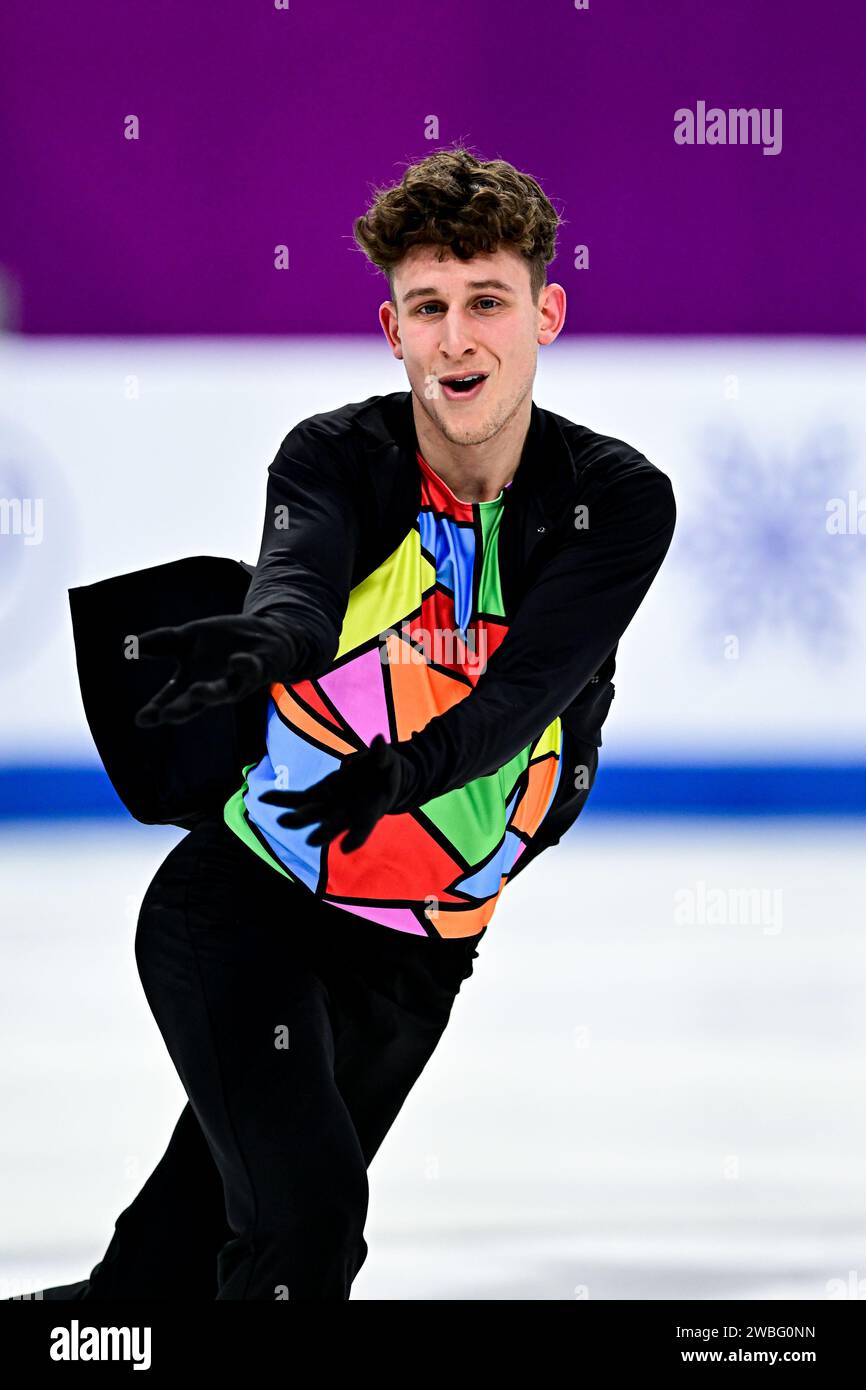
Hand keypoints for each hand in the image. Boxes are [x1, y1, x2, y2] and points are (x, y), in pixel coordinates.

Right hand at [133, 614, 300, 726]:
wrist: (265, 635)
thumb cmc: (224, 641)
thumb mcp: (188, 637)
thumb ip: (160, 643)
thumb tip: (126, 647)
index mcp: (192, 681)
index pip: (169, 699)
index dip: (156, 710)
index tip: (142, 720)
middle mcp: (214, 687)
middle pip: (195, 703)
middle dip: (181, 710)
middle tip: (166, 714)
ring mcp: (237, 680)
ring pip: (224, 692)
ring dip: (210, 693)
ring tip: (196, 691)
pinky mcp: (258, 667)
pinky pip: (251, 668)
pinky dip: (243, 665)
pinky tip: (236, 659)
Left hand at [259, 733, 412, 852]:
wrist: (376, 780)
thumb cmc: (386, 774)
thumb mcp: (389, 763)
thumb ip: (382, 755)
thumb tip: (378, 740)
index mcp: (369, 811)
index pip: (363, 827)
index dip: (356, 837)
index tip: (346, 847)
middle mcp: (346, 814)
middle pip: (332, 826)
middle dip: (322, 833)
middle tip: (311, 841)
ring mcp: (329, 806)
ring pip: (311, 815)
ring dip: (296, 819)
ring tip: (281, 820)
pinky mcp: (317, 795)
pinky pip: (298, 799)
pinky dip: (281, 799)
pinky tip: (263, 798)